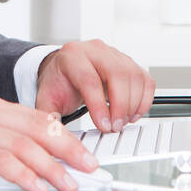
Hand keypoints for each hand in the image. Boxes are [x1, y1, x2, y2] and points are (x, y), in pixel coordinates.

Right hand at [0, 95, 99, 190]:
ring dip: (51, 167)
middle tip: (89, 168)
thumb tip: (39, 159)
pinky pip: (2, 161)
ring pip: (25, 146)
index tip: (85, 156)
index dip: (67, 138)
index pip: (40, 119)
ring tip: (68, 184)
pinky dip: (23, 174)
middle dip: (69, 151)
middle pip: (39, 130)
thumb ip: (4, 141)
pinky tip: (36, 186)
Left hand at [34, 39, 155, 132]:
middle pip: (117, 74)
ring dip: (133, 104)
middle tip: (115, 127)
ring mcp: (115, 54)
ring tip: (122, 122)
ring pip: (134, 75)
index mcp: (72, 56)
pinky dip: (144, 99)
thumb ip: (49, 119)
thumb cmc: (57, 84)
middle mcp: (95, 51)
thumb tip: (58, 139)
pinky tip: (133, 113)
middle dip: (120, 105)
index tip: (103, 125)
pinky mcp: (129, 62)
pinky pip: (145, 79)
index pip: (89, 79)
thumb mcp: (46, 100)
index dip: (99, 105)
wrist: (64, 70)